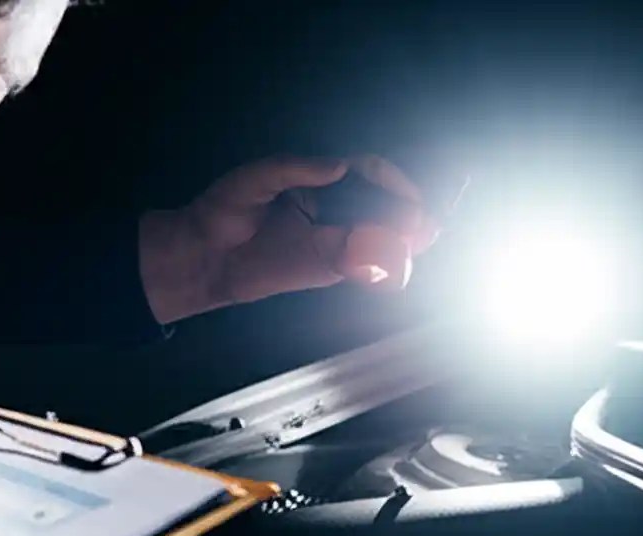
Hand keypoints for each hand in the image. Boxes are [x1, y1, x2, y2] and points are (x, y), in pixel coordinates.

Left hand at [138, 154, 438, 323]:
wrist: (202, 257)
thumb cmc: (220, 210)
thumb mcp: (249, 181)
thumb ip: (292, 169)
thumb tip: (337, 163)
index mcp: (318, 176)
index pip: (367, 169)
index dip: (391, 176)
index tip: (402, 190)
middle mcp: (334, 203)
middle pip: (387, 199)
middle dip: (417, 201)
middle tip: (439, 207)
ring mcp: (335, 234)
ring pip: (385, 232)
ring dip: (411, 234)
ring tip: (431, 233)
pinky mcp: (330, 266)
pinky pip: (368, 264)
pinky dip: (389, 266)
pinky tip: (404, 265)